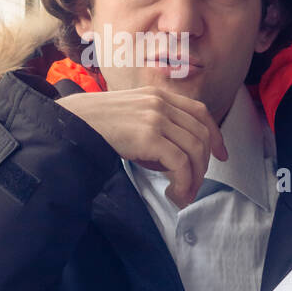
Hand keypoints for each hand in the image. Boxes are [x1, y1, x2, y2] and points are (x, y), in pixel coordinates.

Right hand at [57, 88, 227, 208]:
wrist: (71, 123)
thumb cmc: (96, 125)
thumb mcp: (131, 114)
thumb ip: (155, 124)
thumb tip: (175, 157)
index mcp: (158, 95)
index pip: (200, 112)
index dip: (215, 135)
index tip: (221, 155)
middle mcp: (161, 102)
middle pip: (201, 135)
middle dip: (203, 166)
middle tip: (192, 187)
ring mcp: (156, 117)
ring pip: (194, 151)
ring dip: (193, 179)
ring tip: (181, 195)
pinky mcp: (149, 136)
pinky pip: (180, 164)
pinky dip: (183, 183)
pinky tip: (173, 194)